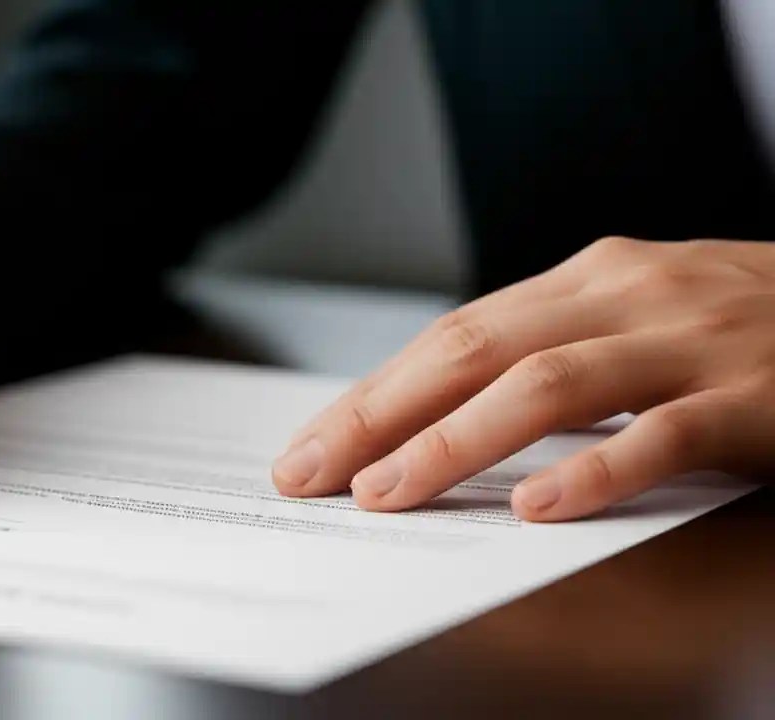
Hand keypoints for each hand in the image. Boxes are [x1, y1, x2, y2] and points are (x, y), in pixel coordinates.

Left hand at [272, 236, 774, 520]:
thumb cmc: (739, 323)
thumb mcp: (634, 314)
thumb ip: (548, 349)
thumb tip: (430, 412)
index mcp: (586, 279)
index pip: (450, 335)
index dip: (372, 393)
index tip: (309, 447)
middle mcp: (625, 296)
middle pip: (472, 351)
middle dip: (379, 416)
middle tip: (312, 475)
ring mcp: (690, 342)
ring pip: (548, 386)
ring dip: (455, 442)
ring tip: (389, 493)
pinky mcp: (756, 396)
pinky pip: (665, 435)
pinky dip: (596, 471)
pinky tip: (537, 508)